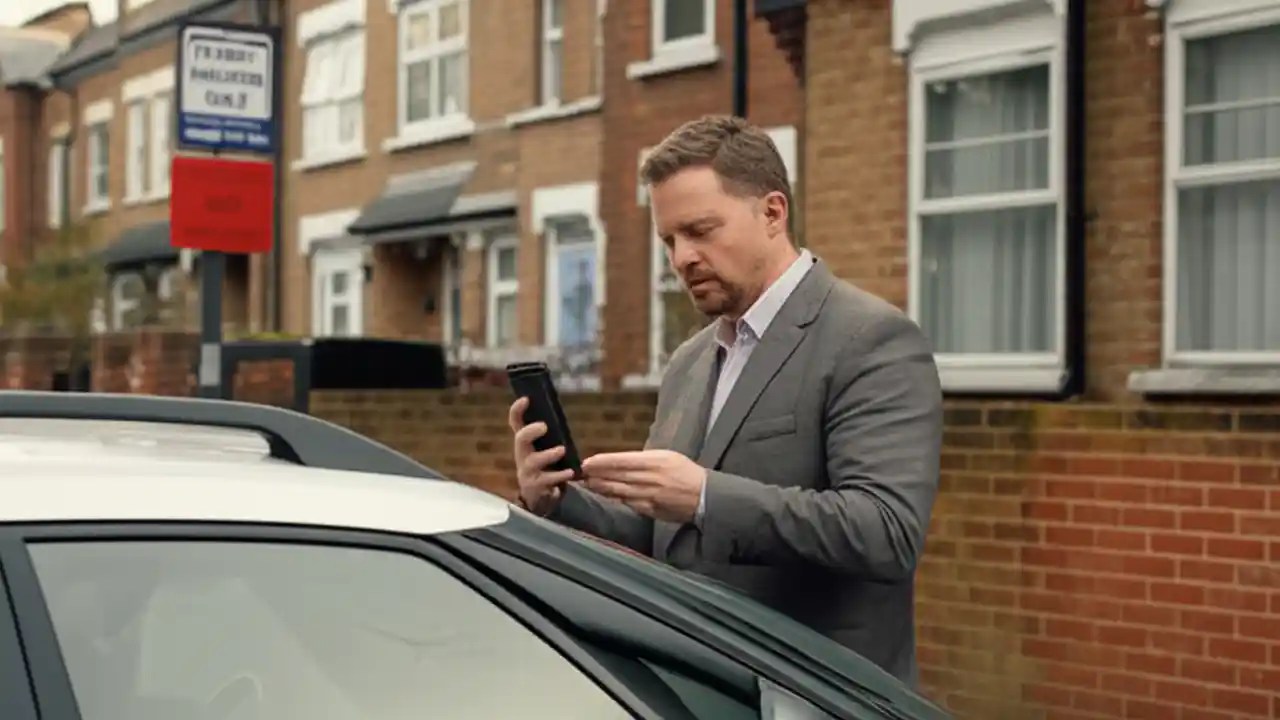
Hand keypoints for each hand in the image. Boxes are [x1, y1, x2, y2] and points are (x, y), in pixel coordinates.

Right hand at [508, 397, 575, 515]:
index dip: (517, 410)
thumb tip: (561, 417)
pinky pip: (546, 480)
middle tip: (544, 426)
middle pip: (520, 439)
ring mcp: (526, 471)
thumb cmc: (545, 466)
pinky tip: (570, 472)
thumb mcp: (544, 449)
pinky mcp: (535, 486)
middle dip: (530, 431)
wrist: (540, 497)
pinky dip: (559, 475)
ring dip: (548, 454)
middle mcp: (522, 454)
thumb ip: (550, 436)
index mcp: (525, 442)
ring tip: (561, 449)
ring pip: (532, 461)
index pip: (515, 422)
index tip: (526, 399)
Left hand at [581, 450, 705, 523]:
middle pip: (617, 477)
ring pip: (620, 491)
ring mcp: (650, 496)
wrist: (704, 495)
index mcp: (655, 461)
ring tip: (589, 483)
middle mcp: (651, 478)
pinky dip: (616, 498)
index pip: (622, 461)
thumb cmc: (686, 472)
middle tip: (582, 473)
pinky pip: (629, 503)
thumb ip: (644, 459)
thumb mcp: (668, 456)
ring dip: (602, 487)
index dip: (603, 462)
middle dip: (597, 475)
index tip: (588, 462)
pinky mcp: (651, 510)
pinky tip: (606, 495)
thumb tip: (621, 462)